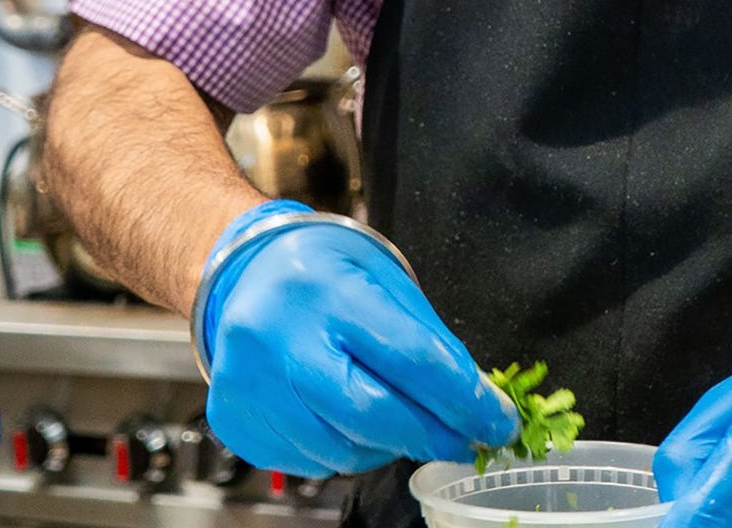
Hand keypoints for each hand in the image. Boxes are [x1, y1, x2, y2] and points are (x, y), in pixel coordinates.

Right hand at [200, 202, 517, 475]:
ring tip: (401, 423)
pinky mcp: (235, 419)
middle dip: (431, 434)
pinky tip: (350, 423)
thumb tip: (477, 400)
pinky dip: (343, 452)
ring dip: (387, 447)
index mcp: (325, 290)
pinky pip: (307, 462)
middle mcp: (278, 337)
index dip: (462, 399)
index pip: (408, 356)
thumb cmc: (324, 270)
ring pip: (340, 449)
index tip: (497, 421)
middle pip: (370, 414)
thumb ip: (429, 339)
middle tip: (463, 440)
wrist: (247, 269)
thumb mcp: (383, 279)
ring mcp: (249, 384)